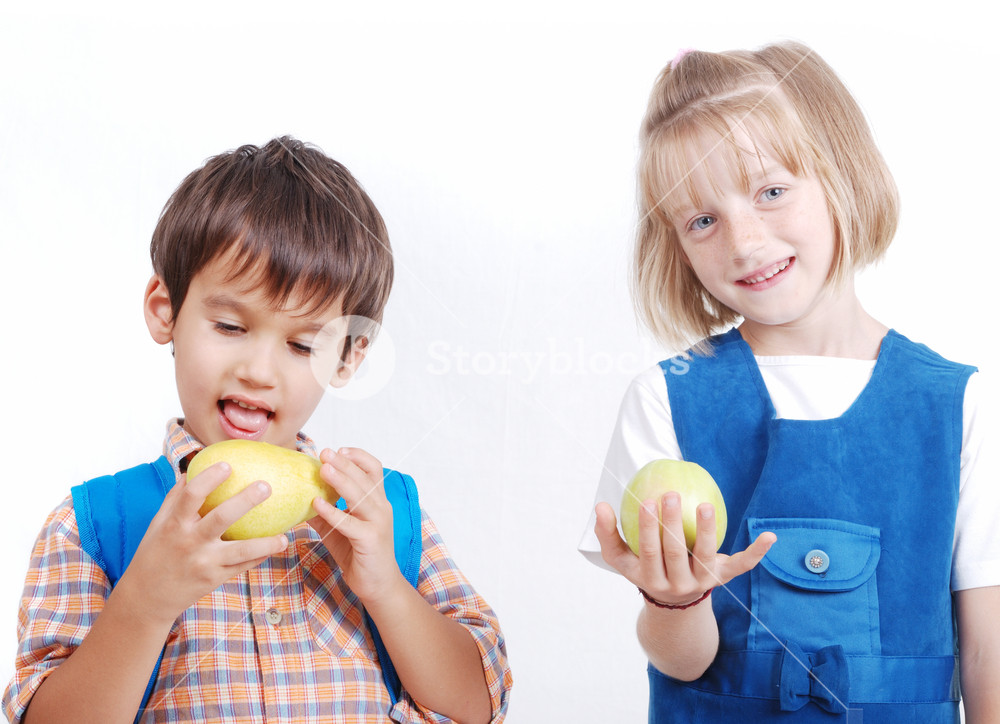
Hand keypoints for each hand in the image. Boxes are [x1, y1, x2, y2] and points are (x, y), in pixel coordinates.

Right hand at [117, 461, 288, 627]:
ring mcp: (204, 562)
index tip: (227, 465)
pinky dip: (260, 556)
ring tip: (284, 535)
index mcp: (174, 525)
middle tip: (266, 486)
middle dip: (246, 501)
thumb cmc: (154, 554)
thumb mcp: (158, 525)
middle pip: (221, 518)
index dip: (209, 479)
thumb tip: (192, 470)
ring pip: (241, 551)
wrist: (147, 598)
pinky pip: (242, 566)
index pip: (191, 496)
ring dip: (265, 543)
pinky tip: (277, 545)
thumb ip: (175, 498)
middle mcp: (190, 542)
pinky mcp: (214, 579)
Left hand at [308, 448, 404, 602]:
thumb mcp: (338, 529)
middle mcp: (381, 508)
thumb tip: (300, 497)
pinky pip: (349, 522)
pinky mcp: (370, 539)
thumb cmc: (359, 554)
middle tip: (324, 452)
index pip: (374, 469)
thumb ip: (325, 512)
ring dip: (341, 480)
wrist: (378, 584)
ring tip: (323, 469)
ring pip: (360, 495)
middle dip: (344, 463)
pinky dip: (333, 511)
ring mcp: (377, 523)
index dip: (358, 456)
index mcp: (377, 501)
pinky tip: (316, 503)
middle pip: (365, 478)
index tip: (339, 449)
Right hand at [594, 492, 775, 606]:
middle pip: (675, 553)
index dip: (647, 528)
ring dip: (707, 531)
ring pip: (705, 557)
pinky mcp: (723, 579)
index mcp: (650, 578)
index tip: (647, 501)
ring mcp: (702, 583)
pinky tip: (770, 535)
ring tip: (705, 506)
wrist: (674, 606)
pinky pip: (741, 565)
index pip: (648, 551)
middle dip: (673, 525)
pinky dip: (756, 552)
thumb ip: (608, 533)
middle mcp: (676, 584)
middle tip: (672, 495)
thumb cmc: (643, 568)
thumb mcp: (621, 559)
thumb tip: (600, 504)